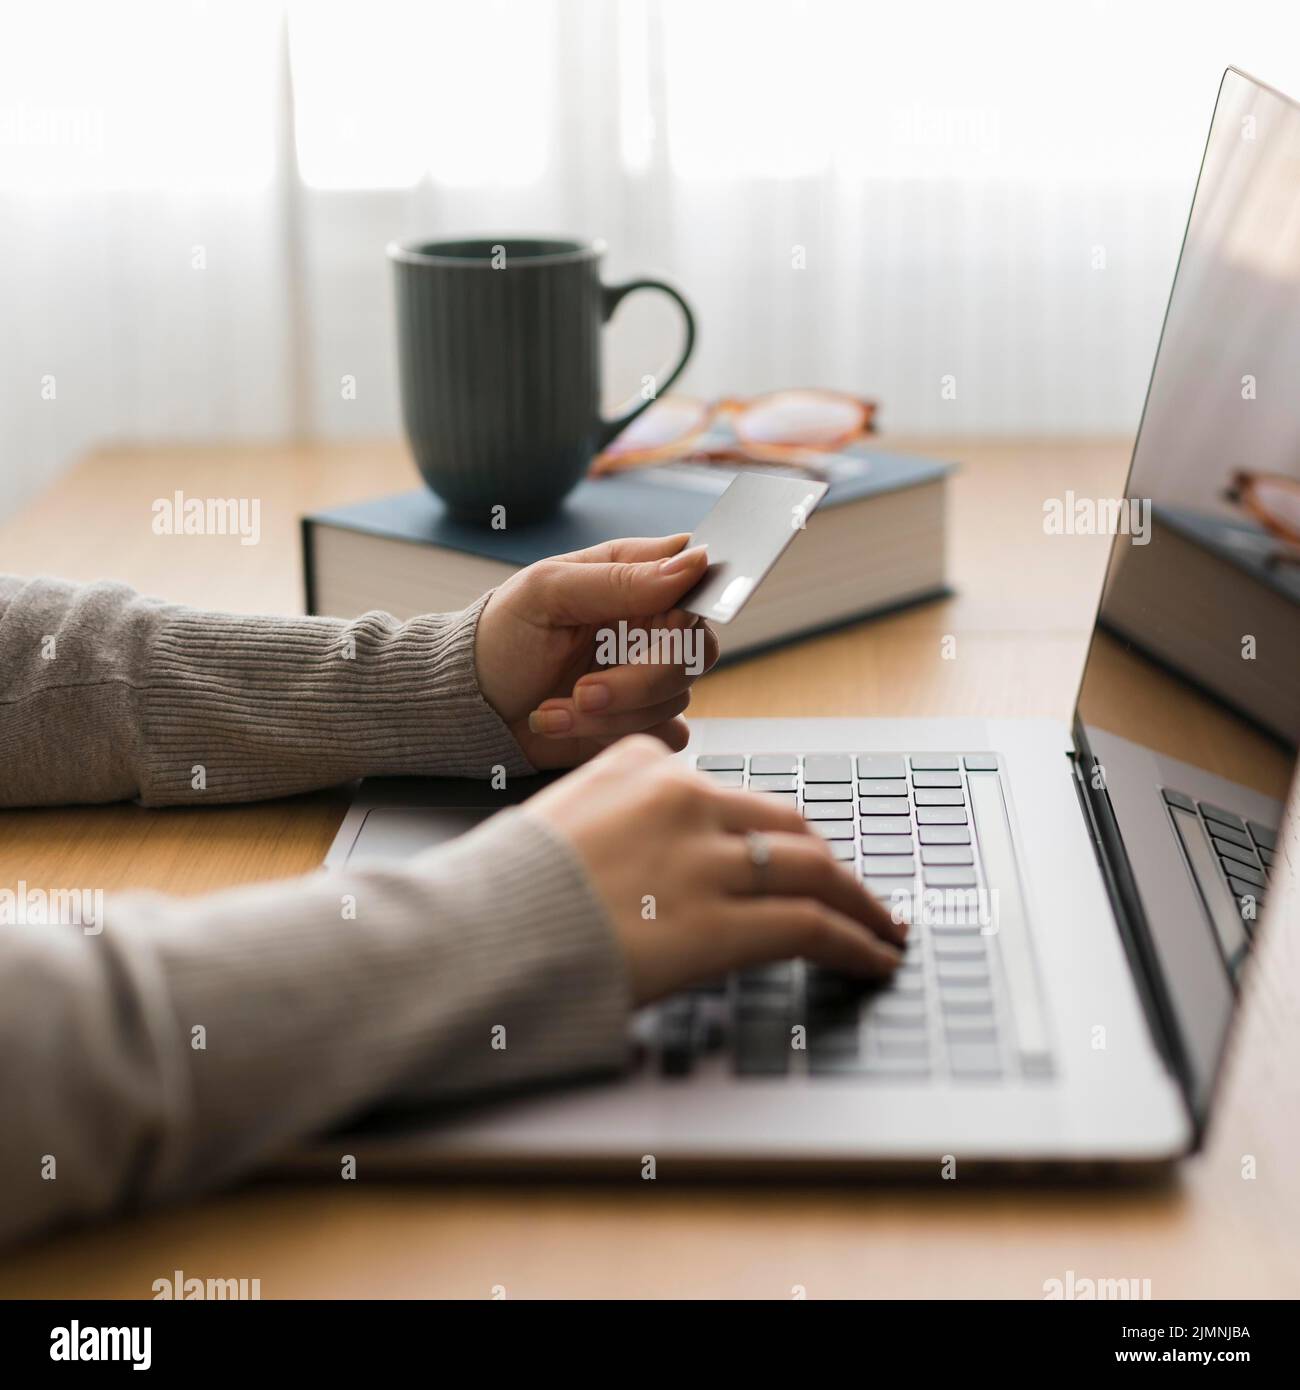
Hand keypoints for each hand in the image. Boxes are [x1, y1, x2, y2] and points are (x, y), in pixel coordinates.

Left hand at [474, 534, 719, 768]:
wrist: (469, 709)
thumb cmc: (498, 639)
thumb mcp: (546, 593)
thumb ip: (620, 579)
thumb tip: (689, 563)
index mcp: (633, 578)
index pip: (697, 579)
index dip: (691, 605)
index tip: (661, 627)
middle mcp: (649, 626)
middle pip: (695, 650)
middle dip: (641, 681)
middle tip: (584, 691)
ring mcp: (646, 675)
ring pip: (676, 698)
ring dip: (609, 713)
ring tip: (554, 707)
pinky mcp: (639, 719)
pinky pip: (666, 733)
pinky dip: (612, 734)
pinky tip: (565, 723)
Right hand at [525, 737, 904, 1003]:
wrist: (472, 935)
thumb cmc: (502, 892)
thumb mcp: (561, 820)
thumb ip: (621, 819)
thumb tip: (656, 858)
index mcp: (644, 765)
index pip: (733, 798)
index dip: (776, 833)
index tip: (796, 855)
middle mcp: (684, 798)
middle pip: (788, 825)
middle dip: (829, 863)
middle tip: (855, 893)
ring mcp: (706, 858)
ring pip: (815, 870)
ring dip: (860, 904)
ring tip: (882, 929)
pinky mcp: (720, 922)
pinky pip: (811, 926)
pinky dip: (855, 942)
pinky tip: (874, 957)